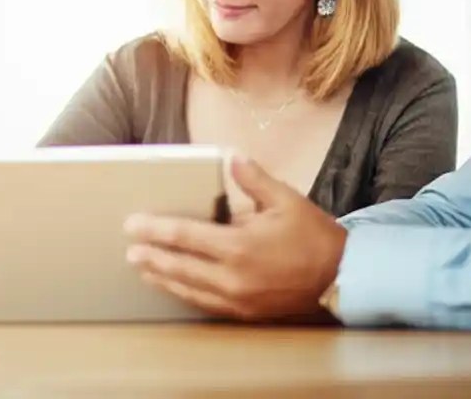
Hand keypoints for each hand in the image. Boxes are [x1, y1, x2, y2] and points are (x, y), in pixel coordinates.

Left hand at [124, 156, 345, 320]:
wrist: (342, 279)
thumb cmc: (315, 237)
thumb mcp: (287, 200)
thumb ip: (254, 180)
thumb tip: (231, 157)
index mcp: (239, 245)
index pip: (186, 235)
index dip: (156, 229)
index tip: (134, 224)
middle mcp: (232, 276)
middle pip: (179, 266)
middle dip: (151, 256)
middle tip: (129, 249)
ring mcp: (236, 298)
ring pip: (188, 289)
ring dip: (162, 278)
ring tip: (142, 269)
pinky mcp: (243, 312)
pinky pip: (205, 304)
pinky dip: (184, 294)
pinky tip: (174, 287)